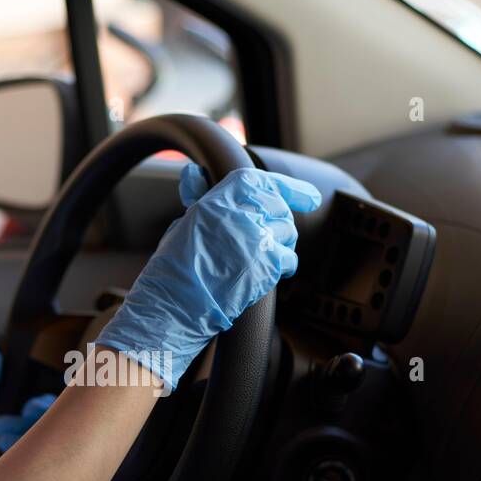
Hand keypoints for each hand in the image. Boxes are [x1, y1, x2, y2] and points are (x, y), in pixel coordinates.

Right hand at [96, 164, 321, 390]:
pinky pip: (290, 258)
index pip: (258, 180)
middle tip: (271, 235)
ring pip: (287, 231)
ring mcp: (255, 239)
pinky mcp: (266, 264)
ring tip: (266, 255)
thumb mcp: (182, 226)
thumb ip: (198, 200)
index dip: (288, 186)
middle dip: (279, 220)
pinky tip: (274, 271)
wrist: (175, 305)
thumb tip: (194, 175)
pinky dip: (286, 265)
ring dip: (282, 242)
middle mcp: (237, 215)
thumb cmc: (173, 271)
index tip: (307, 195)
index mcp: (215, 202)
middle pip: (278, 206)